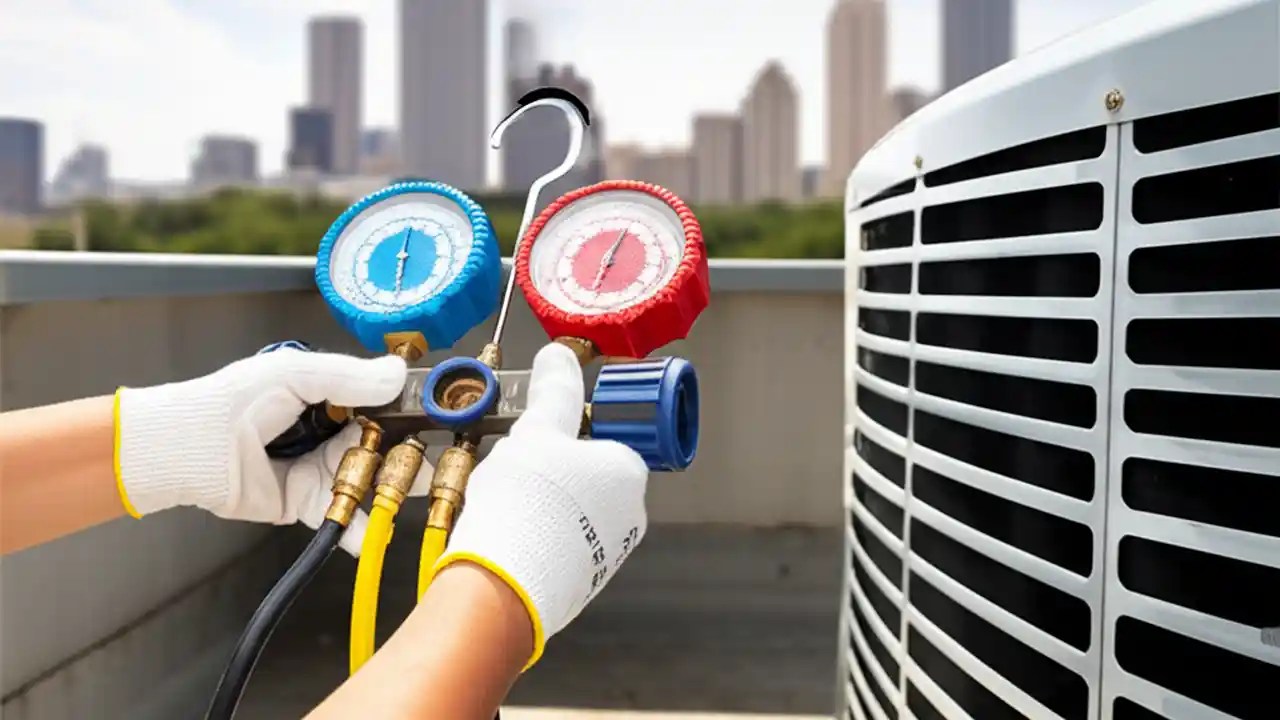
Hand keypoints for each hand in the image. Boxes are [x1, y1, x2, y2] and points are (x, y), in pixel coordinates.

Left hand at [114, 349, 431, 555]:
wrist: (187, 448)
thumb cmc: (231, 402)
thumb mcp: (296, 375)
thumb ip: (349, 377)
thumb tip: (397, 374)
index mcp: (331, 394)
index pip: (383, 403)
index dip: (409, 411)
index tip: (437, 416)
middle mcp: (330, 431)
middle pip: (385, 445)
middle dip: (410, 455)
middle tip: (436, 460)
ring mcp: (321, 468)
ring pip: (370, 479)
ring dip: (391, 487)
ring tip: (411, 490)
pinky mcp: (306, 503)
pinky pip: (341, 515)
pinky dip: (360, 529)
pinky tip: (375, 533)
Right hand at [428, 342, 649, 667]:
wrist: (502, 583)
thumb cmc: (527, 503)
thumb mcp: (536, 431)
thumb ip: (553, 392)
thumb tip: (559, 357)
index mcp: (629, 470)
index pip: (605, 439)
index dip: (569, 436)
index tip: (546, 439)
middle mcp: (630, 515)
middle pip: (586, 477)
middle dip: (553, 472)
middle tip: (521, 470)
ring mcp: (608, 554)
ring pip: (572, 513)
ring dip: (543, 506)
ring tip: (510, 504)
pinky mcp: (582, 584)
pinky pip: (559, 548)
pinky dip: (537, 538)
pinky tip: (510, 535)